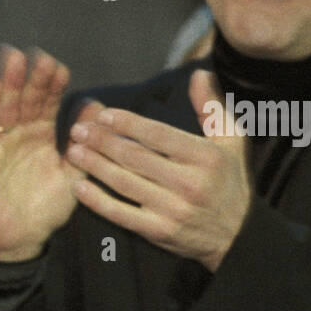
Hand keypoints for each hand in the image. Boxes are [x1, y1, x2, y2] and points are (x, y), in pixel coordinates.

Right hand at [0, 45, 98, 261]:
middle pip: (25, 99)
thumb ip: (84, 143)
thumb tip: (97, 106)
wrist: (19, 239)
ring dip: (8, 83)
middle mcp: (17, 135)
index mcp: (40, 136)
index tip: (59, 67)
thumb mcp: (72, 175)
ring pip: (3, 107)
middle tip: (39, 57)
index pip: (46, 102)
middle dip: (31, 78)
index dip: (52, 84)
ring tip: (14, 60)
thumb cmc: (44, 209)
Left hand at [65, 69, 252, 271]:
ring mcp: (173, 210)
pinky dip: (97, 201)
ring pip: (124, 183)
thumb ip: (211, 107)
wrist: (238, 236)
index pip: (158, 135)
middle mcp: (189, 183)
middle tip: (77, 130)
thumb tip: (197, 74)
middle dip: (102, 141)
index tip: (102, 114)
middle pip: (135, 157)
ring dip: (94, 166)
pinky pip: (121, 214)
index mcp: (205, 157)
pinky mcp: (159, 232)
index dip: (127, 123)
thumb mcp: (231, 141)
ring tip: (72, 151)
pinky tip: (78, 187)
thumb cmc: (229, 181)